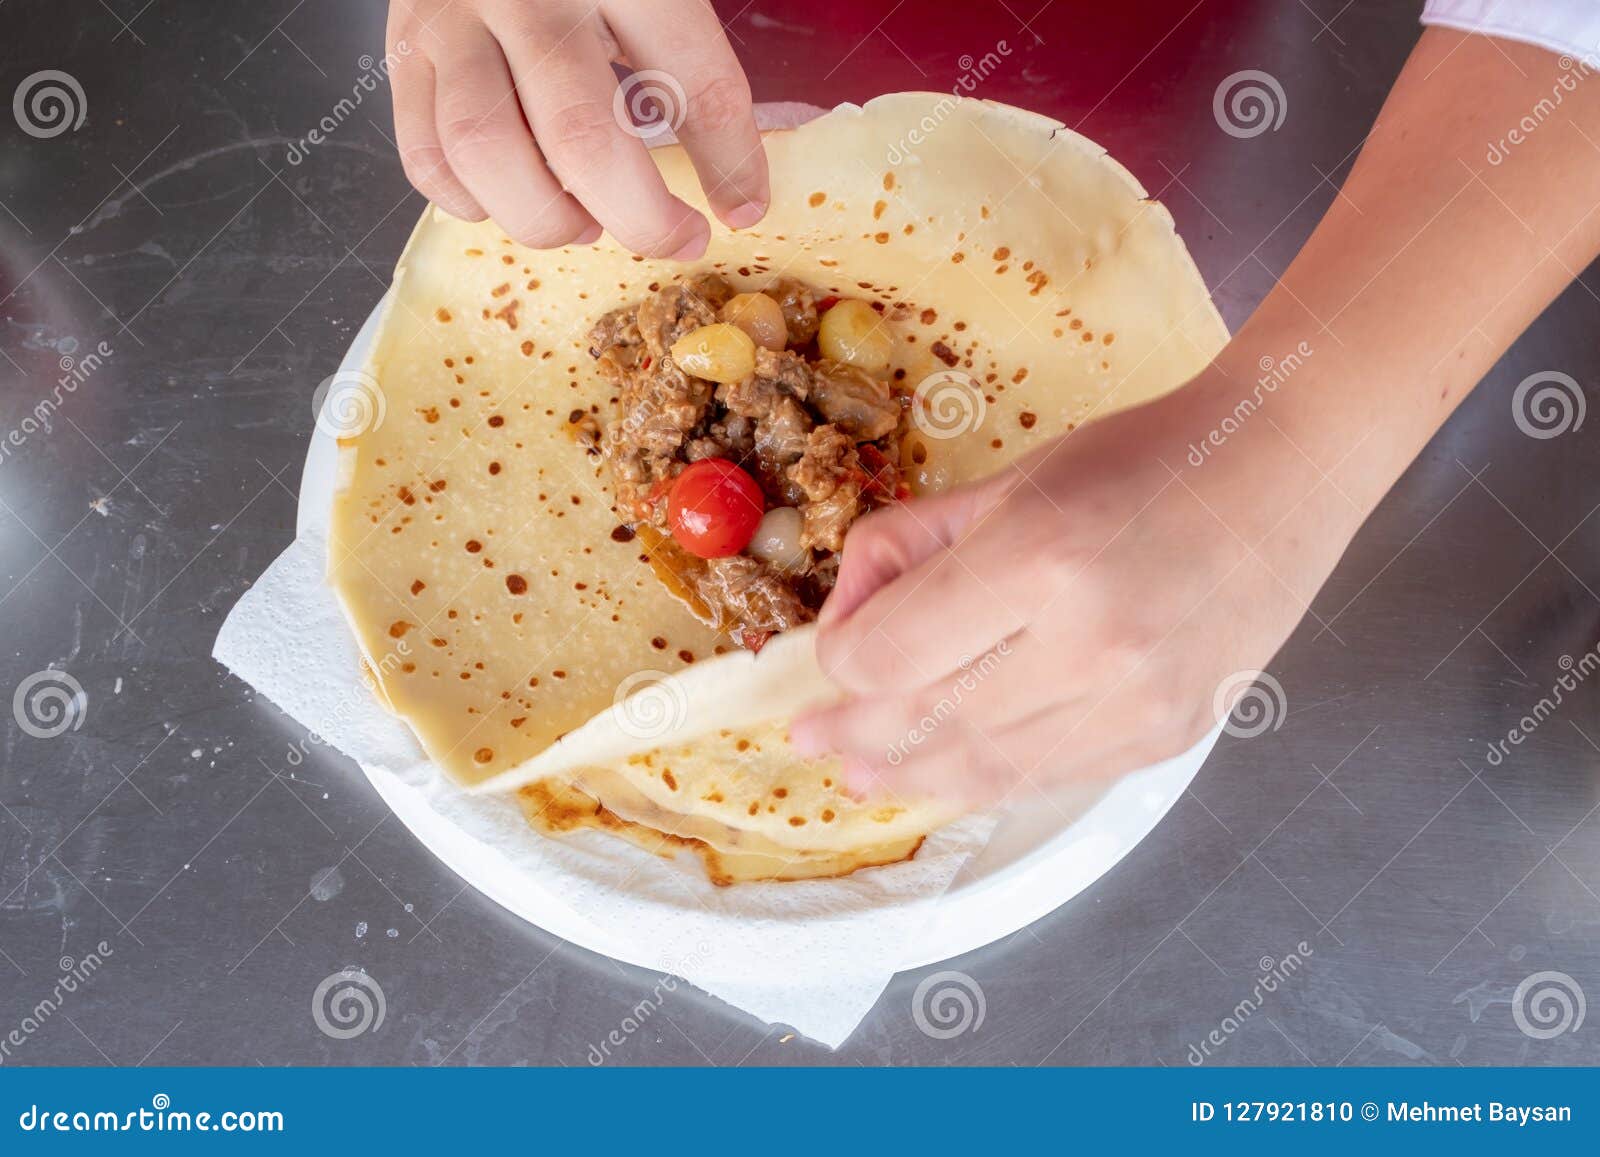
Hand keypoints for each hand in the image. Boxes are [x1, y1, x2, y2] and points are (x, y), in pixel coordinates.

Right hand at [386, 0, 766, 257]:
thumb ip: (689, 67)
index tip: (742, 208)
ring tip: (585, 222)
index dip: (729, 162)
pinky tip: (514, 195)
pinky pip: (427, 154)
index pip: (693, 79)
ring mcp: (453, 19)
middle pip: (580, 136)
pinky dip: (472, 201)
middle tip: (671, 235)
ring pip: (486, 154)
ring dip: (546, 217)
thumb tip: (737, 193)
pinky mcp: (404, 48)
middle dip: (638, 216)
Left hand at [790, 371, 1350, 804]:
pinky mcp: (1166, 735)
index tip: (832, 653)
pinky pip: (1051, 777)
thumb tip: (845, 617)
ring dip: (911, 776)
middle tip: (814, 737)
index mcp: (1039, 558)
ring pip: (986, 769)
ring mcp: (1137, 703)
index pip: (890, 655)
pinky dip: (988, 780)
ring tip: (863, 775)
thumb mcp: (1008, 480)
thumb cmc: (1138, 460)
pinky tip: (948, 774)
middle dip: (855, 733)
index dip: (841, 663)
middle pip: (926, 722)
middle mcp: (1090, 645)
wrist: (1278, 473)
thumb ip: (909, 546)